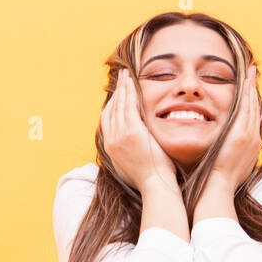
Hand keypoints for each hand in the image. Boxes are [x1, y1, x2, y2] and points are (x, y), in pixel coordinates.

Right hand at [100, 67, 178, 193]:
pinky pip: (128, 106)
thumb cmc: (149, 179)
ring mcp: (120, 136)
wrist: (154, 186)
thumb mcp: (131, 165)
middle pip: (110, 109)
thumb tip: (130, 148)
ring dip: (122, 88)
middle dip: (116, 92)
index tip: (118, 94)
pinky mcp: (132, 131)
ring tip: (126, 75)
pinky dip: (129, 92)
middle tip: (121, 78)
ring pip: (118, 105)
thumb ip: (127, 152)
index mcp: (109, 149)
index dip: (111, 104)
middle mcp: (111, 141)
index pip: (107, 120)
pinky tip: (133, 82)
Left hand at [209, 66, 261, 191]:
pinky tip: (246, 79)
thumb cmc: (217, 182)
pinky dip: (247, 92)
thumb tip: (221, 154)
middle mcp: (254, 139)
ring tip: (251, 72)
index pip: (251, 120)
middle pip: (255, 109)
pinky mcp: (241, 132)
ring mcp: (249, 135)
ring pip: (252, 104)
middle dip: (254, 92)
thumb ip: (225, 156)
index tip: (249, 93)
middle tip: (253, 76)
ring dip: (251, 87)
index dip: (251, 105)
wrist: (218, 188)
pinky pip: (246, 106)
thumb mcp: (227, 168)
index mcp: (250, 147)